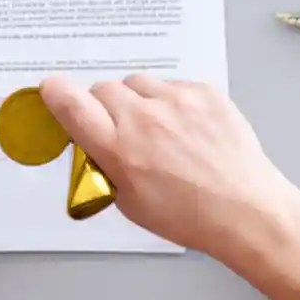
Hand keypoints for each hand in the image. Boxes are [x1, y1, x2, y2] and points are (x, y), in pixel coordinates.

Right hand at [38, 75, 294, 256]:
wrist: (246, 209)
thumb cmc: (191, 216)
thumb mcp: (129, 203)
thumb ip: (104, 167)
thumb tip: (93, 143)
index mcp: (119, 150)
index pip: (71, 104)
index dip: (57, 93)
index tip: (53, 91)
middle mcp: (144, 119)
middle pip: (103, 89)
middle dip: (104, 107)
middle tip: (121, 130)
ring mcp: (176, 101)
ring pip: (137, 83)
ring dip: (138, 101)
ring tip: (159, 130)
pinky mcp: (203, 92)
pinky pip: (173, 85)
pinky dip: (172, 101)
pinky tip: (186, 128)